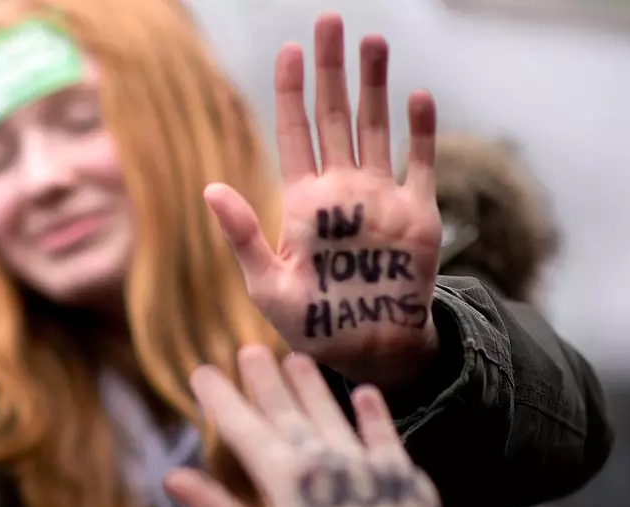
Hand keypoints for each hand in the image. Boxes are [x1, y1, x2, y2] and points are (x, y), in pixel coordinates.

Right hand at [165, 349, 441, 506]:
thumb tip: (173, 477)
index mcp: (285, 480)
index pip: (242, 429)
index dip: (220, 399)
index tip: (202, 372)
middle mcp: (327, 463)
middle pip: (289, 414)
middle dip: (266, 382)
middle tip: (251, 350)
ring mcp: (371, 470)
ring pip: (335, 417)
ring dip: (314, 387)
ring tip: (297, 358)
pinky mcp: (409, 484)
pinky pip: (389, 441)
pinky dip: (376, 417)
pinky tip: (367, 394)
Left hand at [205, 12, 442, 387]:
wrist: (367, 351)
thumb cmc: (310, 324)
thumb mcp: (266, 285)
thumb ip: (242, 236)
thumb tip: (209, 188)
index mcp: (302, 202)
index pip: (293, 133)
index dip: (291, 92)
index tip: (289, 50)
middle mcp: (341, 191)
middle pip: (334, 117)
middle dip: (331, 70)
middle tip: (329, 21)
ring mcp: (380, 198)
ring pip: (375, 128)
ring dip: (374, 86)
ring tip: (373, 41)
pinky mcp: (416, 216)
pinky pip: (419, 164)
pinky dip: (420, 132)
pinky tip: (416, 96)